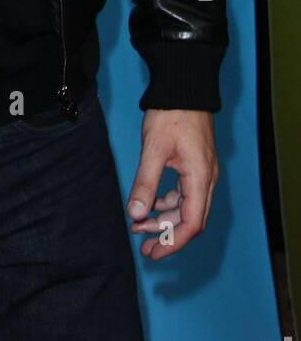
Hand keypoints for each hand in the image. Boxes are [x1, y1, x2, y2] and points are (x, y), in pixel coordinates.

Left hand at [126, 109, 218, 259]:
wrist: (184, 86)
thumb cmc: (171, 114)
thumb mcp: (154, 148)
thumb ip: (146, 182)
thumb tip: (135, 212)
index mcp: (199, 178)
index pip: (191, 224)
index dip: (172, 243)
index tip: (153, 254)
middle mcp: (206, 179)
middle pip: (191, 220)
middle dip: (167, 237)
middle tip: (144, 249)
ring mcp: (202, 172)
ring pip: (187, 208)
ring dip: (164, 220)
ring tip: (139, 226)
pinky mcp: (195, 165)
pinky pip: (184, 194)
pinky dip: (167, 204)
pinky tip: (150, 205)